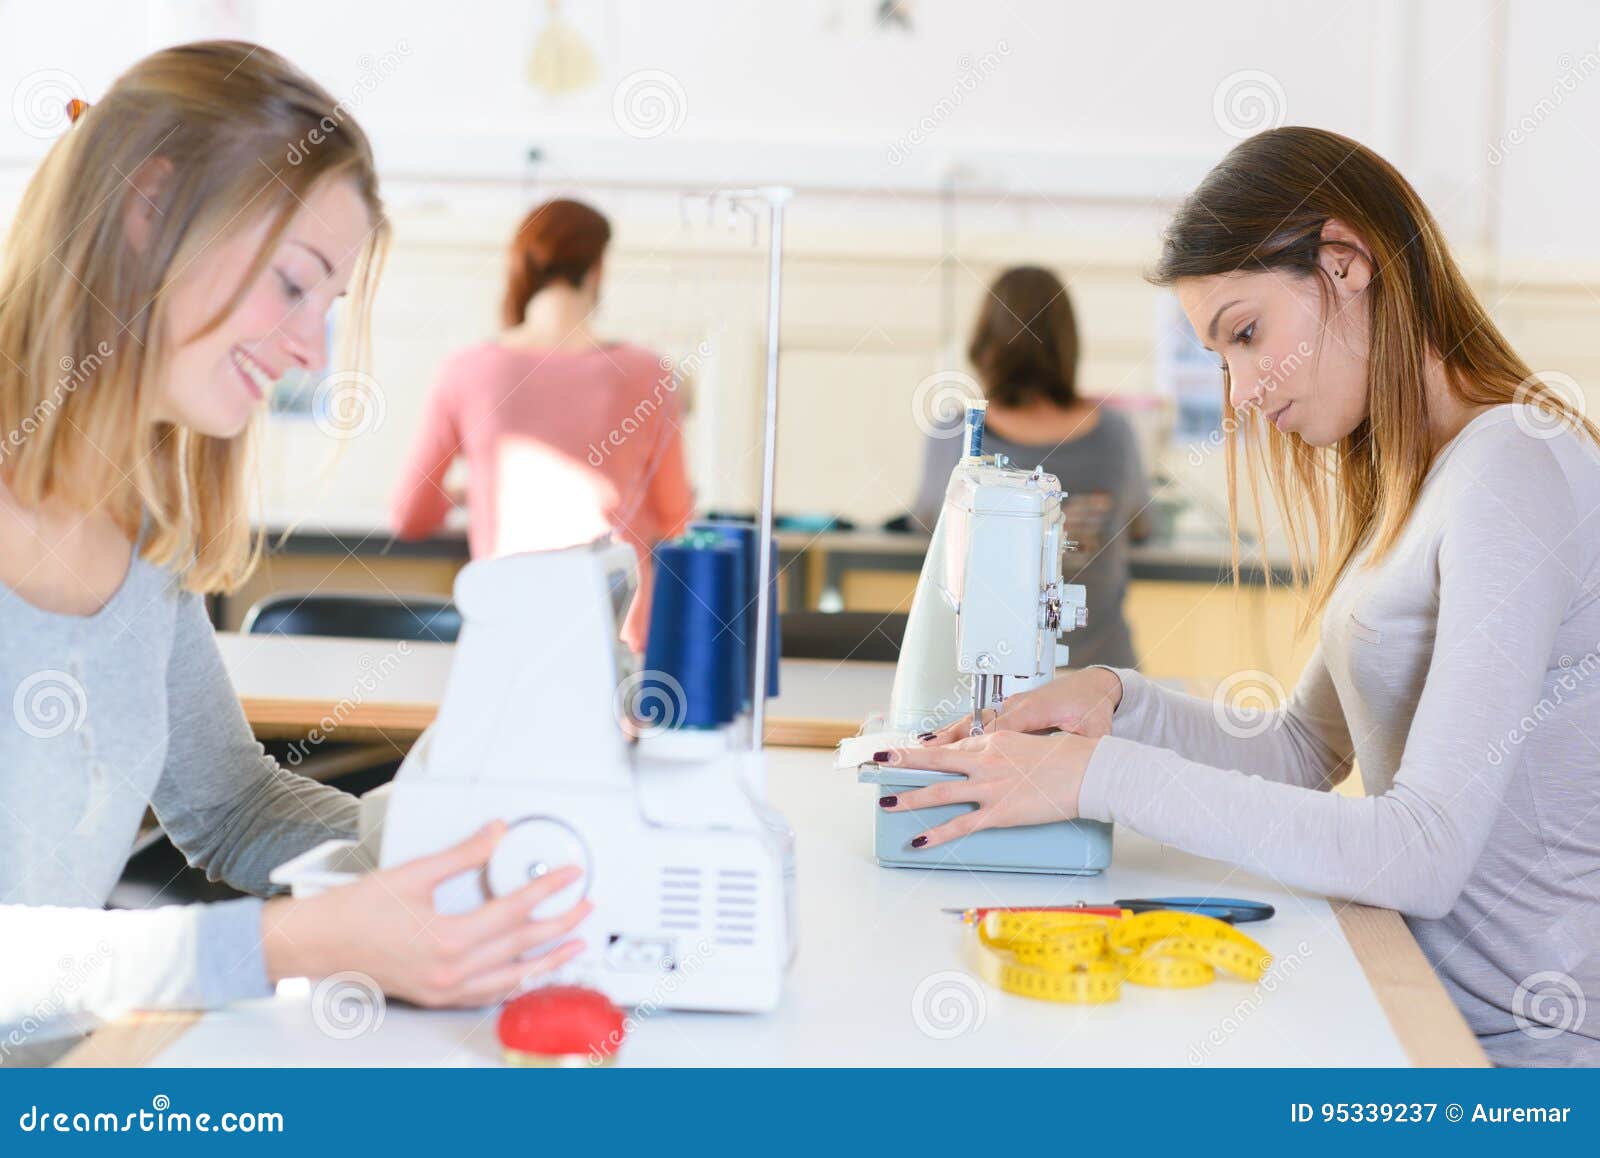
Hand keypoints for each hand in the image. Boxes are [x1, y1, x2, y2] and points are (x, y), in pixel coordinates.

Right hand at [262, 821, 589, 1006]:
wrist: (319, 942)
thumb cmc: (355, 912)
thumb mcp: (414, 873)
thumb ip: (462, 854)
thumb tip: (494, 835)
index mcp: (448, 940)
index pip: (514, 912)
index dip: (547, 892)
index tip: (568, 878)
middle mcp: (451, 971)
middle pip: (521, 948)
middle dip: (559, 926)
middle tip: (584, 908)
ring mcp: (445, 988)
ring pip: (511, 979)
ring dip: (547, 962)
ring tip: (573, 946)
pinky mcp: (437, 995)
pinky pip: (488, 993)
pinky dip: (515, 982)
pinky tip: (527, 973)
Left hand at [874, 730, 1100, 848]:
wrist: (1089, 772)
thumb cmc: (1071, 757)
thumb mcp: (1034, 743)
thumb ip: (1011, 750)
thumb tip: (1003, 759)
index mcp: (995, 741)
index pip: (955, 745)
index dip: (931, 750)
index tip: (913, 751)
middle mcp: (986, 761)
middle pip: (935, 760)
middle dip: (904, 760)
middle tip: (882, 760)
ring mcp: (989, 787)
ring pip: (939, 792)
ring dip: (911, 797)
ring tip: (888, 802)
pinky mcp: (999, 812)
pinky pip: (960, 825)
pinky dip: (937, 834)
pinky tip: (920, 840)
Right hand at [922, 666, 1122, 744]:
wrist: (1095, 685)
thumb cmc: (1092, 706)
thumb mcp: (1093, 730)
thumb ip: (1082, 747)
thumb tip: (1082, 763)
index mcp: (1037, 708)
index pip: (1002, 727)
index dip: (978, 741)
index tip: (958, 754)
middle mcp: (1019, 704)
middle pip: (978, 722)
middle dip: (950, 737)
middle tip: (925, 749)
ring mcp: (1012, 704)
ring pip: (974, 719)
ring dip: (949, 733)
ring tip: (923, 745)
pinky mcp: (1010, 707)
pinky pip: (979, 719)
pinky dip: (959, 730)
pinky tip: (943, 740)